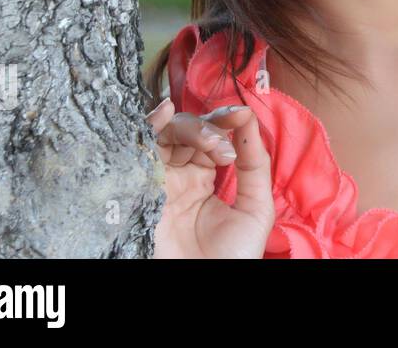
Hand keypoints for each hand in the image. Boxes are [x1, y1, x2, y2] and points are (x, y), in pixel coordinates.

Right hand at [148, 98, 274, 257]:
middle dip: (209, 127)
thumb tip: (249, 120)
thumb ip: (256, 165)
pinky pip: (141, 149)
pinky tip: (165, 113)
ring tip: (213, 143)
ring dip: (191, 128)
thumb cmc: (232, 256)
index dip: (225, 120)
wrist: (208, 284)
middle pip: (187, 131)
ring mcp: (160, 180)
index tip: (241, 114)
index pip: (211, 136)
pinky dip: (151, 125)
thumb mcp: (256, 207)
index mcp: (206, 178)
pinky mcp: (141, 187)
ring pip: (167, 134)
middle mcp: (180, 175)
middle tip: (225, 147)